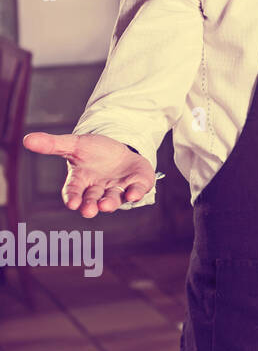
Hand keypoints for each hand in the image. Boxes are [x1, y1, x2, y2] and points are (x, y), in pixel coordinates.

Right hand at [23, 132, 155, 218]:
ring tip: (106, 205)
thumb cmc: (94, 152)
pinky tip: (134, 194)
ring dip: (110, 202)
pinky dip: (136, 192)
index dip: (73, 198)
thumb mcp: (75, 145)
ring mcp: (118, 188)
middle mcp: (99, 189)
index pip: (74, 192)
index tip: (72, 203)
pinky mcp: (137, 184)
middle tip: (88, 211)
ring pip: (113, 198)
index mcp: (81, 182)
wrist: (121, 151)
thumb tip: (26, 139)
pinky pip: (136, 189)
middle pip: (93, 200)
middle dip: (90, 205)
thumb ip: (53, 145)